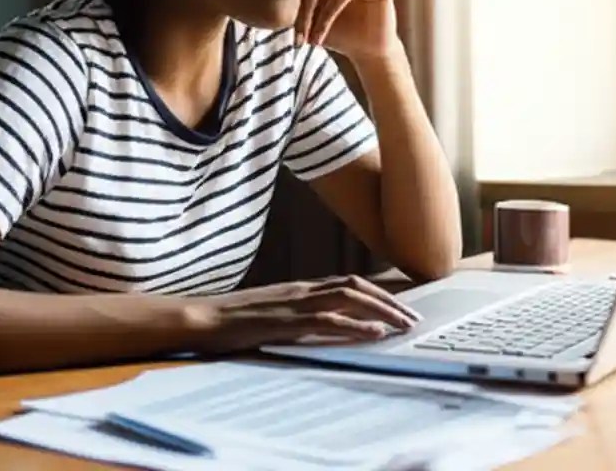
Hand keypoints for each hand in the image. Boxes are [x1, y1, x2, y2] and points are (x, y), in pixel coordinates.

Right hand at [192, 275, 423, 352]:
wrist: (202, 318)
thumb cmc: (234, 319)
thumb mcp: (274, 311)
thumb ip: (299, 314)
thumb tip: (327, 324)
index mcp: (301, 287)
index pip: (349, 282)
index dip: (379, 293)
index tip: (401, 306)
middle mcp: (303, 290)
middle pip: (357, 286)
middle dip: (389, 301)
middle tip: (413, 317)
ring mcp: (295, 304)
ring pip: (349, 298)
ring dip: (381, 311)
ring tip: (403, 324)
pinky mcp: (286, 321)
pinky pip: (327, 321)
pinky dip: (354, 325)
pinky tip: (374, 333)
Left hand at [295, 0, 399, 60]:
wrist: (371, 54)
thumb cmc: (342, 36)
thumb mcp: (312, 18)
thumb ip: (297, 3)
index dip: (295, 3)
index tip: (291, 33)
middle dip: (303, 11)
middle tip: (298, 39)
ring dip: (315, 16)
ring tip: (310, 40)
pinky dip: (330, 14)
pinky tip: (322, 36)